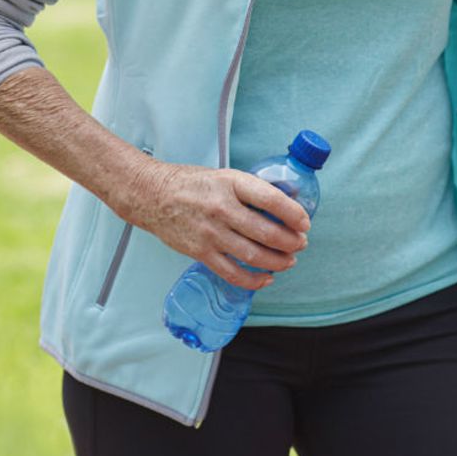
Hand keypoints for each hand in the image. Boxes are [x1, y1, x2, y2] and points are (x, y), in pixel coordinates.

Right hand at [121, 160, 310, 289]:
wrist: (152, 195)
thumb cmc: (190, 184)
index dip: (293, 213)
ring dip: (277, 261)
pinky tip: (266, 278)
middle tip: (300, 243)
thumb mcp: (224, 176)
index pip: (271, 199)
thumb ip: (249, 190)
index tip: (304, 221)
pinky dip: (253, 279)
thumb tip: (284, 203)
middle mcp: (222, 208)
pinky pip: (232, 272)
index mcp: (230, 183)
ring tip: (288, 261)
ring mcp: (211, 233)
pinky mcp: (201, 252)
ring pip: (253, 255)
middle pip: (266, 232)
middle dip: (290, 241)